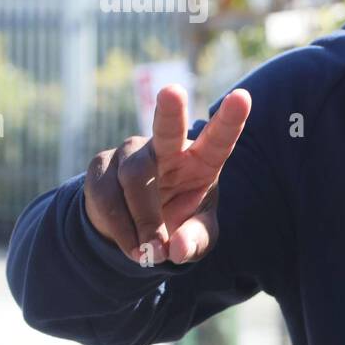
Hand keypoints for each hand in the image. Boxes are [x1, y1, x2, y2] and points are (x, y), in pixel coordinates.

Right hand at [83, 84, 251, 264]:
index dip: (231, 119)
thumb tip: (175, 248)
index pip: (220, 139)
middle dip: (170, 111)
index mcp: (203, 160)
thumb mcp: (197, 238)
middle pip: (168, 129)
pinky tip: (131, 246)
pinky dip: (121, 228)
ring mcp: (133, 152)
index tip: (242, 96)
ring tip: (150, 253)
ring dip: (143, 220)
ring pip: (135, 179)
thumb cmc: (180, 224)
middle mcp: (169, 148)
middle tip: (173, 92)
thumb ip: (194, 242)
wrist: (137, 231)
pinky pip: (107, 195)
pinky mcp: (102, 165)